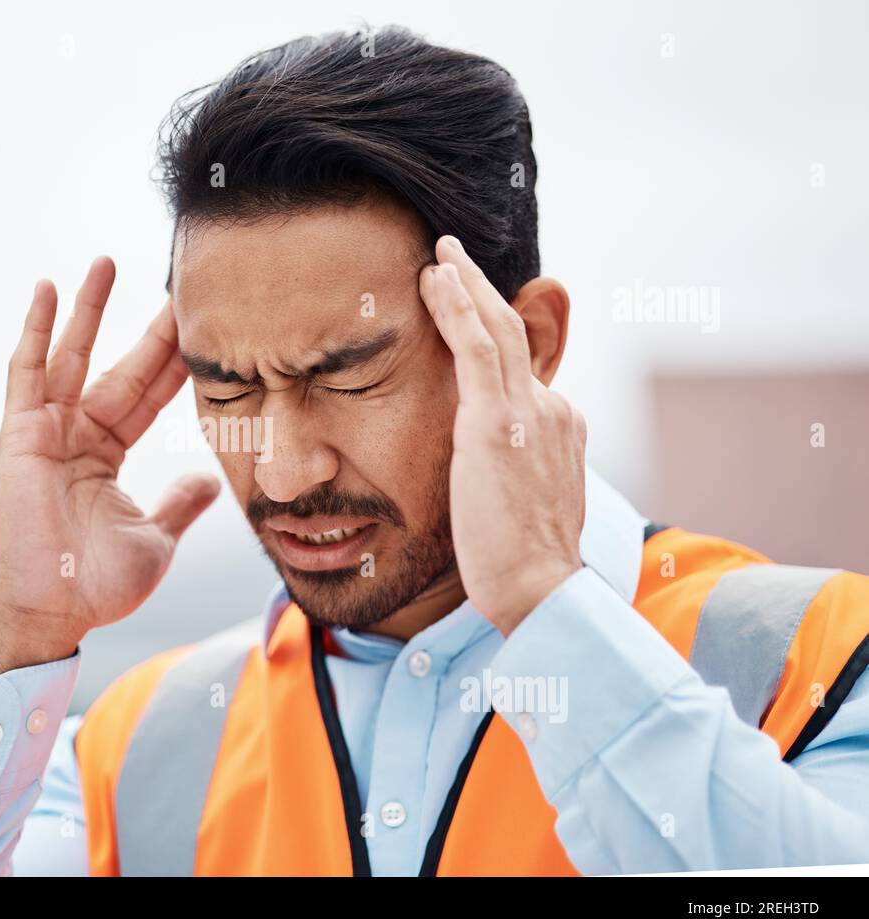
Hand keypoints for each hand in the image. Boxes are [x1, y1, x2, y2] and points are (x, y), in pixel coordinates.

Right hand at [0, 257, 220, 671]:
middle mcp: (77, 436)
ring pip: (72, 357)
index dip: (175, 361)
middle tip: (175, 284)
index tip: (204, 325)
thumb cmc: (95, 585)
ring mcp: (47, 432)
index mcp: (107, 456)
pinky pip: (27, 373)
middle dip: (147, 328)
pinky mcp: (20, 435)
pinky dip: (35, 330)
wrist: (51, 612)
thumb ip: (180, 504)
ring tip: (107, 262)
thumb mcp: (155, 539)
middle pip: (121, 367)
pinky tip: (46, 289)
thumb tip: (210, 481)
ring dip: (88, 309)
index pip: (150, 395)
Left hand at [418, 236, 584, 636]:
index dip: (493, 332)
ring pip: (496, 329)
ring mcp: (529, 412)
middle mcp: (551, 409)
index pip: (520, 369)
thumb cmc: (523, 563)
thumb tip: (485, 464)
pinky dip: (457, 306)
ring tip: (439, 254)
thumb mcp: (523, 502)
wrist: (541, 588)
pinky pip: (476, 347)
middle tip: (453, 255)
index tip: (470, 309)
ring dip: (465, 285)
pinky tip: (435, 279)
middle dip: (482, 290)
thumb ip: (510, 469)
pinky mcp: (497, 422)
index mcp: (558, 426)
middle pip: (514, 335)